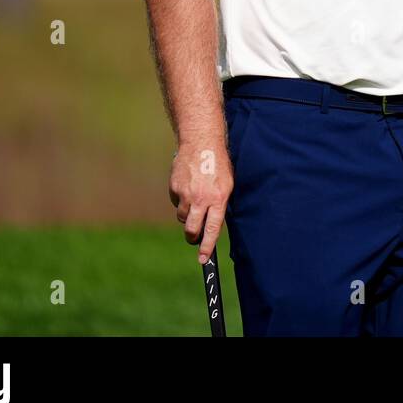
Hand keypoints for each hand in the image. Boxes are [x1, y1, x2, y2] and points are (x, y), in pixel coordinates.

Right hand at [169, 141, 232, 263]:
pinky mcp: (174, 188)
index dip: (207, 247)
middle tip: (194, 237)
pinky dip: (181, 199)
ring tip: (195, 199)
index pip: (212, 229)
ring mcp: (186, 194)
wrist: (201, 143)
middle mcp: (201, 198)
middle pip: (191, 229)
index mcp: (218, 199)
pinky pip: (176, 202)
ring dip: (188, 214)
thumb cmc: (218, 164)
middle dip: (192, 237)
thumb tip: (213, 224)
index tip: (203, 260)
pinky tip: (188, 186)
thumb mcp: (227, 184)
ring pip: (183, 216)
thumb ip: (220, 204)